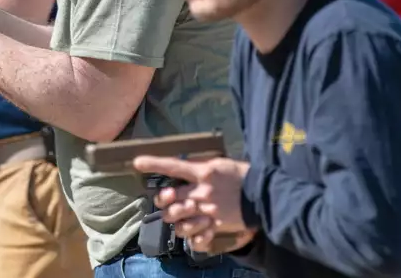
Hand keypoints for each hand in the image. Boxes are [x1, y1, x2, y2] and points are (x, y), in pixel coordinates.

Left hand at [132, 155, 250, 252]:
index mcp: (203, 172)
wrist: (263, 194)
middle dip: (162, 201)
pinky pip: (196, 236)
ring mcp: (207, 210)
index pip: (174, 166)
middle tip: (164, 203)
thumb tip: (185, 166)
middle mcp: (201, 192)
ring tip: (177, 219)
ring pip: (178, 220)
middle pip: (169, 199)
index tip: (137, 162)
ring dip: (174, 220)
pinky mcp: (215, 224)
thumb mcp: (220, 164)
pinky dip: (191, 238)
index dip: (154, 163)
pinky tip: (192, 234)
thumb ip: (201, 166)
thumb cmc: (242, 175)